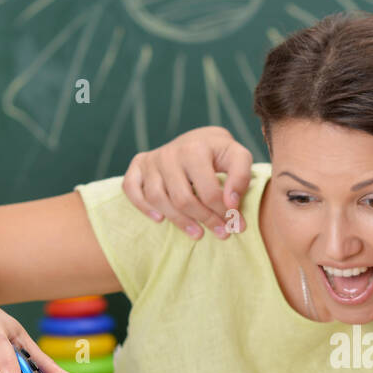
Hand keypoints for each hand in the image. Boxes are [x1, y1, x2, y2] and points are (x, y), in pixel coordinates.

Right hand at [121, 126, 251, 237]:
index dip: (224, 212)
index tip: (236, 224)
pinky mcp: (138, 165)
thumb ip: (241, 176)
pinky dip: (143, 206)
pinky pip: (131, 189)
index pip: (209, 191)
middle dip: (205, 220)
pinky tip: (160, 219)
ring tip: (198, 234)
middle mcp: (170, 153)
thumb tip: (230, 203)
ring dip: (178, 221)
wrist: (199, 139)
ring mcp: (152, 160)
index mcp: (195, 149)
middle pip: (183, 199)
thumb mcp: (238, 157)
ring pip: (157, 198)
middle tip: (222, 233)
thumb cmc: (220, 153)